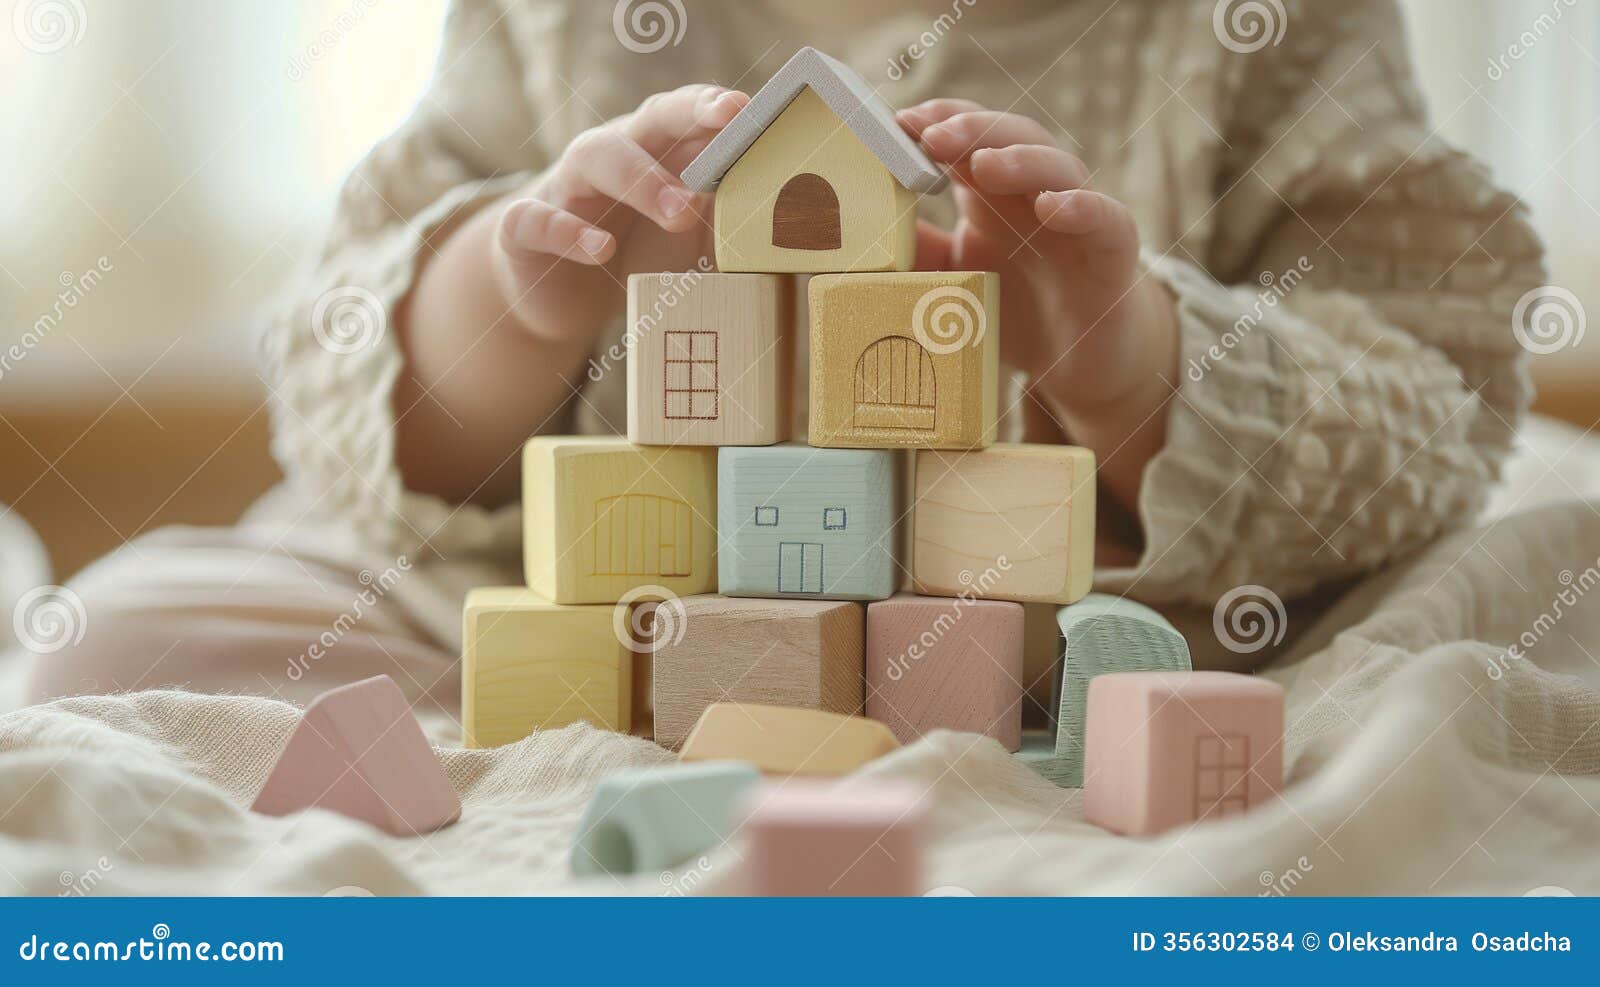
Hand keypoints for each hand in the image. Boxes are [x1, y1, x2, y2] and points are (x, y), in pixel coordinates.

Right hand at [491, 84, 748, 340]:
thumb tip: (783, 218)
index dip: (715, 106)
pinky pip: (540, 218)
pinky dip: (570, 230)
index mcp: (653, 152)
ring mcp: (564, 187)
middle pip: (646, 121)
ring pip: (596, 158)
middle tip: (729, 129)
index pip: (685, 115)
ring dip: (642, 180)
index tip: (749, 108)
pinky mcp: (525, 229)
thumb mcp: (683, 239)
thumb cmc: (632, 253)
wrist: (555, 296)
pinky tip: (601, 249)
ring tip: (681, 210)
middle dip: (688, 117)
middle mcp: (610, 155)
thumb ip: (722, 221)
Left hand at [898, 99, 1178, 512]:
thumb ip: (916, 254)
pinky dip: (1081, 207)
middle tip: (932, 133)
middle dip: (971, 130)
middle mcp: (1036, 194)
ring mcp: (1077, 219)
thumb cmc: (1016, 309)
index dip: (941, 123)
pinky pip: (1105, 218)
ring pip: (1058, 168)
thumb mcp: (953, 281)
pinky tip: (1053, 207)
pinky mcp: (1112, 252)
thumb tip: (857, 239)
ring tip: (984, 163)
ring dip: (1020, 160)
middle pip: (1011, 139)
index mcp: (994, 195)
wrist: (1081, 362)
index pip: (970, 140)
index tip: (901, 122)